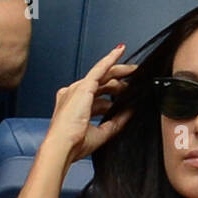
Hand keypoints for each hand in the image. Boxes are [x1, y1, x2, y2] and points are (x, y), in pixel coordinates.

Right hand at [45, 44, 135, 164]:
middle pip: (102, 82)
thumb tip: (129, 112)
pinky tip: (119, 51)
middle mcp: (75, 94)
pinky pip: (99, 69)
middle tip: (135, 76)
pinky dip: (110, 59)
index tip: (126, 92)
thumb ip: (116, 122)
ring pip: (103, 74)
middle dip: (119, 80)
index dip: (114, 93)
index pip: (99, 96)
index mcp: (77, 106)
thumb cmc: (74, 144)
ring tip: (135, 70)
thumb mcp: (102, 132)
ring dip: (120, 72)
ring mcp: (78, 89)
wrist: (62, 146)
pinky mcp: (83, 87)